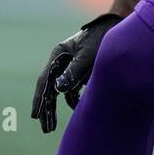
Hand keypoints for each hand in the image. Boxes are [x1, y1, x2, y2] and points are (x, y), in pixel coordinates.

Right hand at [30, 13, 122, 133]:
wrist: (117, 26)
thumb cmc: (102, 39)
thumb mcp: (88, 56)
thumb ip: (73, 72)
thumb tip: (58, 90)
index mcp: (58, 55)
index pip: (45, 81)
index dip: (39, 100)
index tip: (35, 116)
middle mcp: (61, 61)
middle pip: (50, 88)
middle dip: (47, 109)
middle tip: (45, 128)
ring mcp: (70, 65)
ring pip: (60, 90)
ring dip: (57, 107)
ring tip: (53, 126)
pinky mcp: (81, 69)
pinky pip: (72, 88)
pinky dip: (72, 99)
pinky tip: (75, 110)